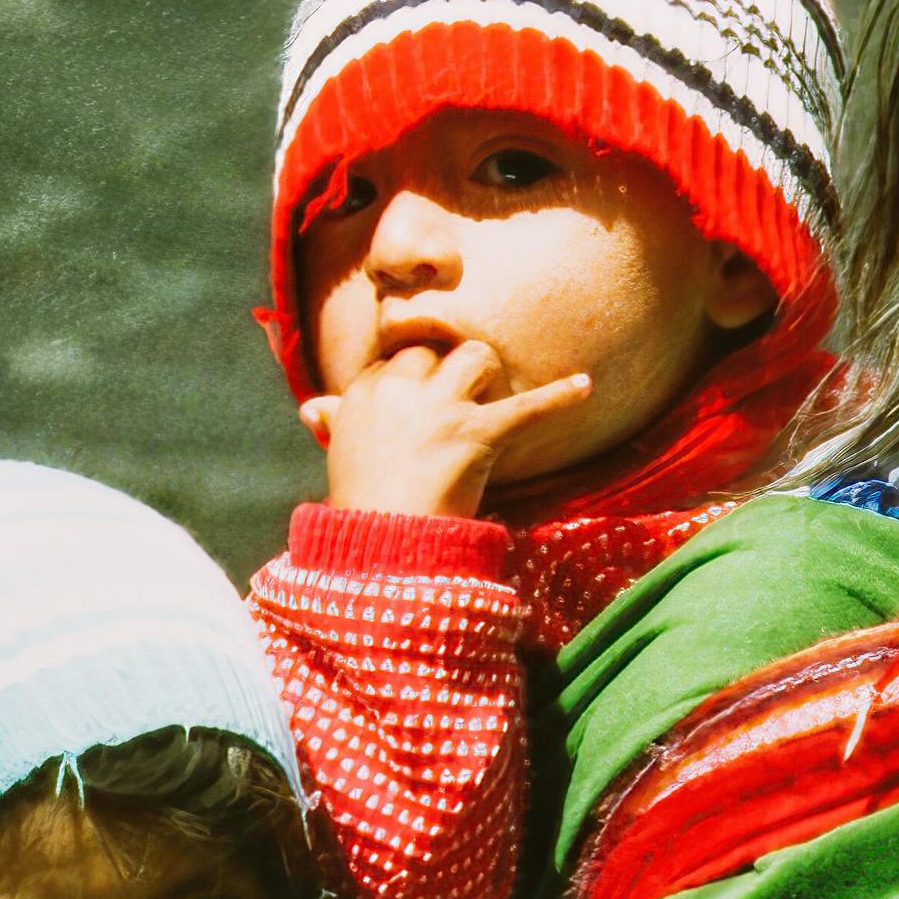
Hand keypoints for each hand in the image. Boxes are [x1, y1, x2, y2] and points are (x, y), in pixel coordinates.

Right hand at [302, 337, 597, 518]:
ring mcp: (442, 409)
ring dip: (488, 372)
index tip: (425, 392)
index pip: (400, 358)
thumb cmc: (361, 506)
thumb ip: (333, 422)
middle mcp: (402, 390)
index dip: (418, 374)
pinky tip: (585, 386)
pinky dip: (559, 397)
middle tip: (460, 399)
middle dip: (452, 369)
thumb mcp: (340, 455)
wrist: (383, 546)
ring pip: (477, 357)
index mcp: (365, 393)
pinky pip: (527, 406)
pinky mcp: (477, 433)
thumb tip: (313, 408)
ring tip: (490, 397)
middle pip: (438, 351)